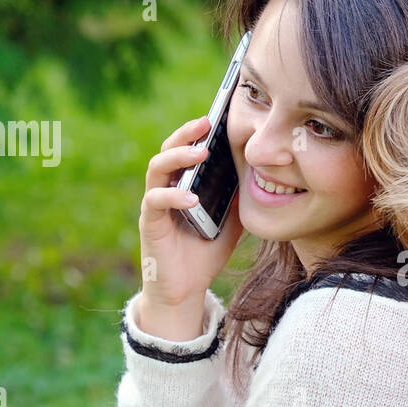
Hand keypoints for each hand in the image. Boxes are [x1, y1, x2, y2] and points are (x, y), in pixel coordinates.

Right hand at [138, 115, 244, 316]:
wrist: (186, 290)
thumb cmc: (204, 253)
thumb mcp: (231, 222)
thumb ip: (237, 199)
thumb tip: (257, 174)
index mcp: (184, 183)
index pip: (188, 150)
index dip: (200, 132)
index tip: (219, 116)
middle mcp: (167, 188)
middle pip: (168, 149)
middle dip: (186, 133)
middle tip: (206, 123)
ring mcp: (156, 205)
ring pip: (157, 168)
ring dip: (178, 157)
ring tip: (200, 153)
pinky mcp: (150, 224)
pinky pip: (156, 201)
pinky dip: (173, 196)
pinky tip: (191, 198)